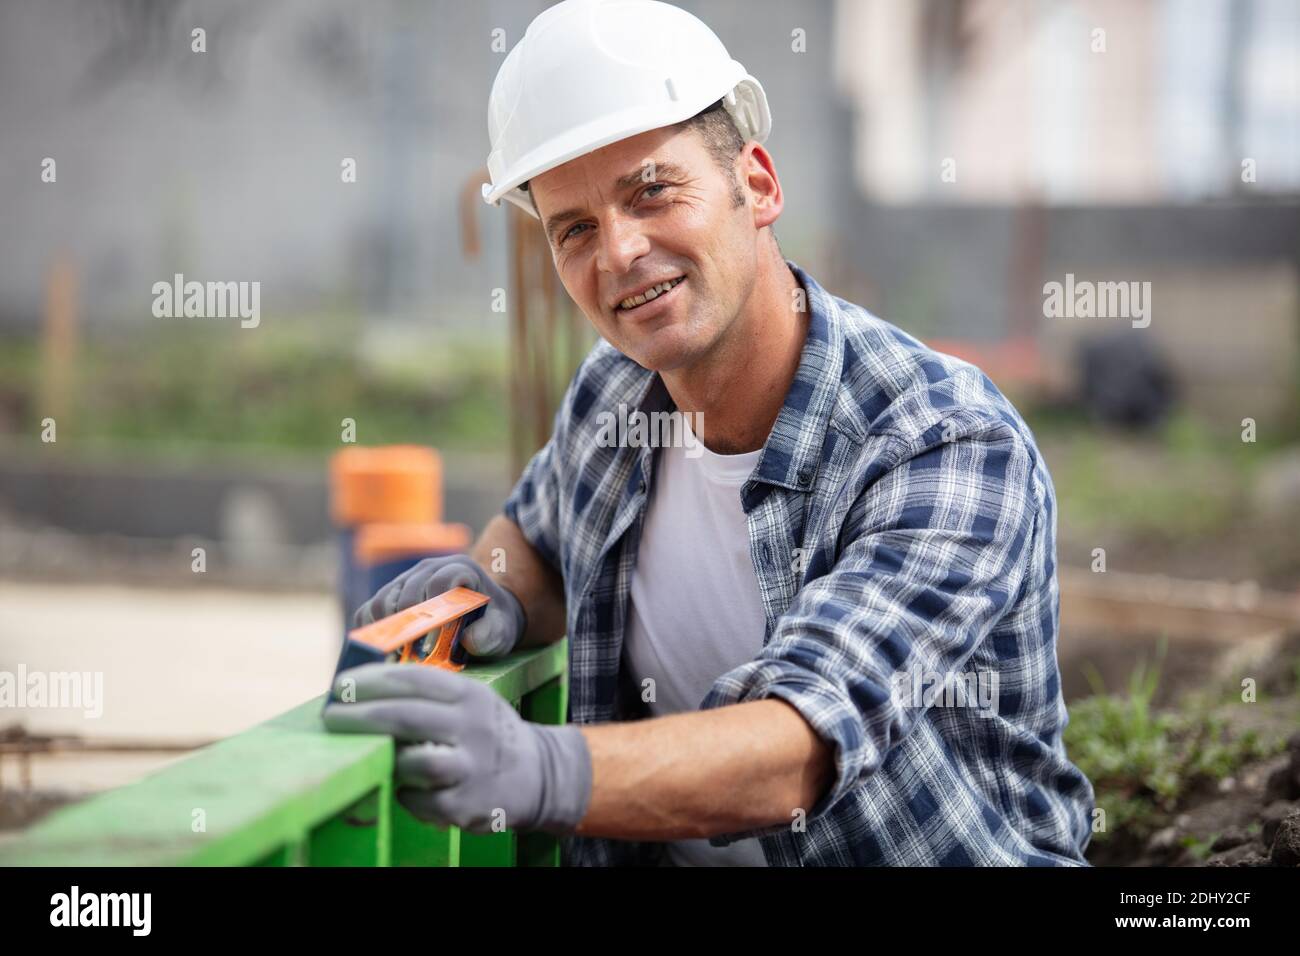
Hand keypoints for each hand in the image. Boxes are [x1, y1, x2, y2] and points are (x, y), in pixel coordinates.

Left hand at [323, 663, 590, 834]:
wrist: (538, 774)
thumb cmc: (486, 732)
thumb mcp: (470, 700)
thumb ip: (428, 695)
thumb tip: (362, 690)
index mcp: (470, 695)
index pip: (414, 680)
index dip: (372, 681)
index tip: (340, 684)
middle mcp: (472, 727)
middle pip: (406, 717)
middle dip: (359, 716)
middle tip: (330, 717)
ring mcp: (471, 768)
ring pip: (414, 762)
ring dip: (388, 758)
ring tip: (374, 755)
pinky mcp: (467, 805)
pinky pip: (420, 801)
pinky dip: (406, 796)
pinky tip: (405, 788)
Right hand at [354, 555, 525, 657]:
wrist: (484, 615)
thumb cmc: (493, 622)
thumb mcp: (502, 630)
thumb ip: (490, 634)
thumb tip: (468, 640)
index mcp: (460, 568)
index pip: (441, 582)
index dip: (434, 610)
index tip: (432, 642)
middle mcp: (430, 568)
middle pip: (409, 591)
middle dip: (409, 625)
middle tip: (412, 655)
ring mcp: (407, 579)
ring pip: (385, 599)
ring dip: (388, 629)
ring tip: (398, 655)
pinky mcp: (390, 594)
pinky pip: (370, 609)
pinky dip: (372, 629)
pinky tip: (382, 649)